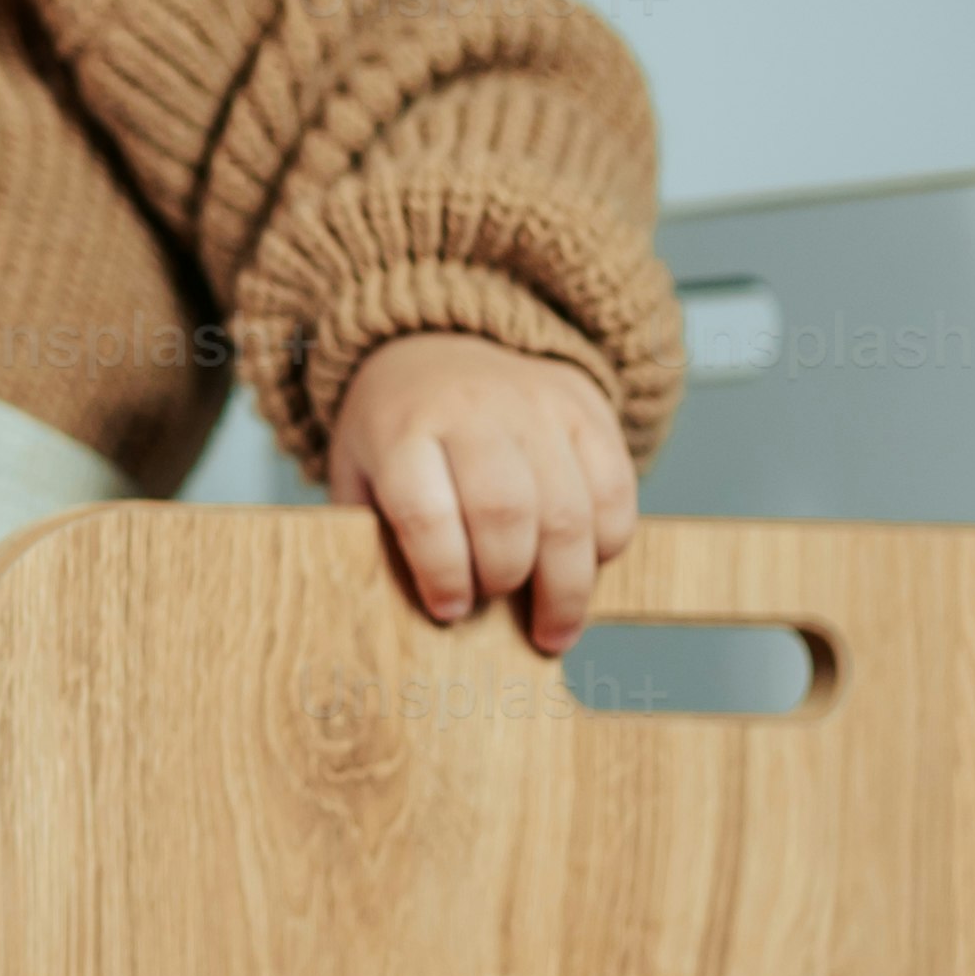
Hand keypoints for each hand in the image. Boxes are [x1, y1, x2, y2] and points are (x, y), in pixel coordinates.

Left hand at [322, 335, 639, 652]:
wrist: (440, 347)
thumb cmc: (397, 435)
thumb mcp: (360, 475)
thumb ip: (380, 536)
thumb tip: (425, 615)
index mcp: (401, 431)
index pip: (425, 511)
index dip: (442, 573)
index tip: (449, 611)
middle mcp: (472, 410)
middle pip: (506, 511)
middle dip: (509, 580)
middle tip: (511, 623)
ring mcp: (536, 405)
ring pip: (569, 507)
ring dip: (568, 583)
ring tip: (557, 628)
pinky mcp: (586, 409)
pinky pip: (615, 486)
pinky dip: (607, 540)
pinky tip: (588, 568)